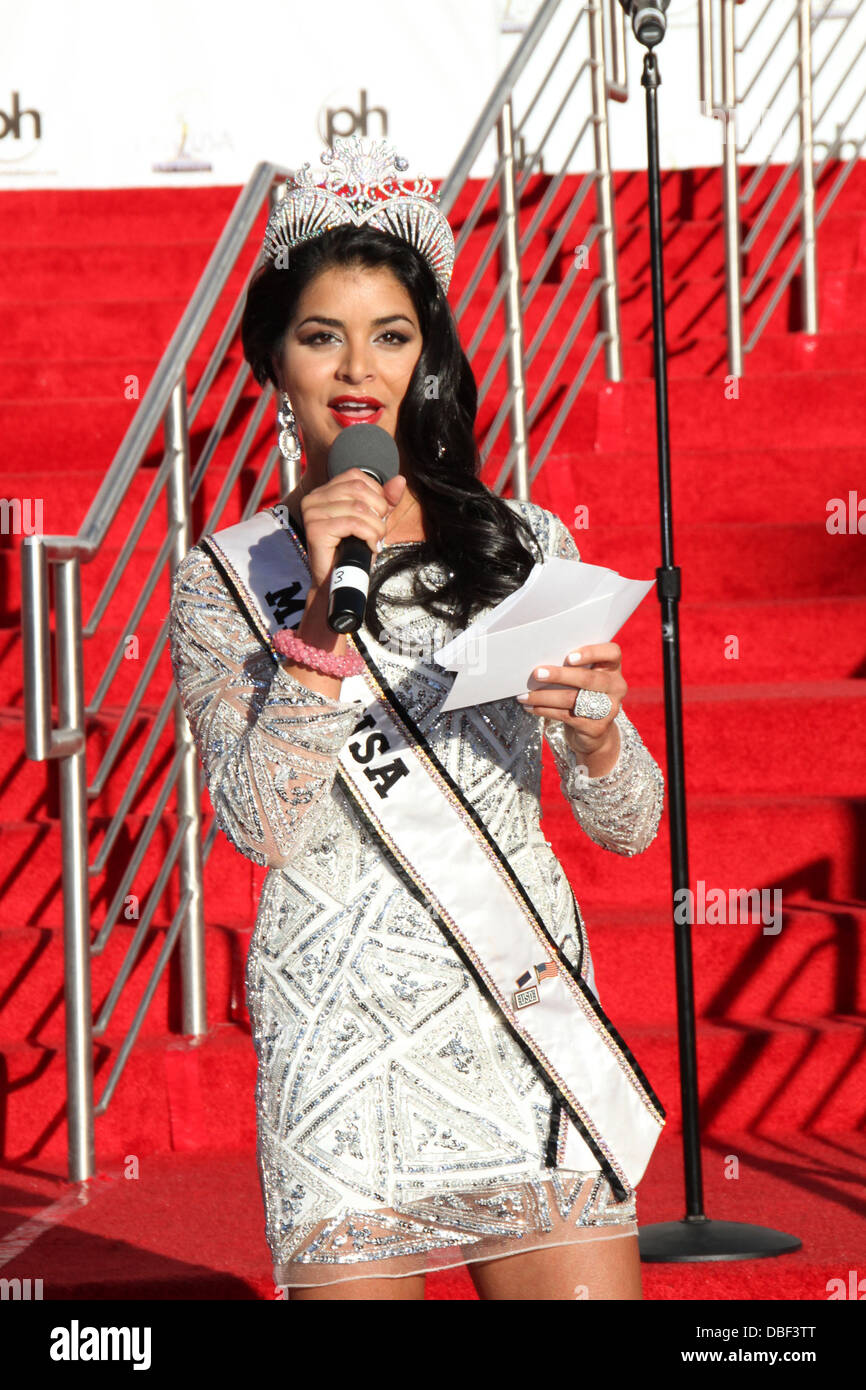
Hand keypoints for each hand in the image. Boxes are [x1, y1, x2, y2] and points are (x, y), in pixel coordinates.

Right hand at [300, 468, 407, 591]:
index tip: (379, 515)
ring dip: (375, 527)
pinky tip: (369, 546)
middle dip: (378, 511)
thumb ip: (385, 500)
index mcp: (324, 491)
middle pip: (358, 490)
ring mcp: (312, 513)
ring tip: (375, 541)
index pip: (356, 476)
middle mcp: (314, 498)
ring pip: (358, 508)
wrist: (336, 581)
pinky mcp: (315, 529)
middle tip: (379, 531)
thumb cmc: (352, 551)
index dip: (376, 494)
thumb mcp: (373, 520)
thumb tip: (400, 480)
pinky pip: (353, 524)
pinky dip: (368, 535)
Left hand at [515, 642, 625, 758]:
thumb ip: (571, 667)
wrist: (594, 732)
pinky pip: (566, 715)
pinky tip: (531, 707)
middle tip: (537, 674)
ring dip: (544, 696)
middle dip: (559, 675)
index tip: (569, 657)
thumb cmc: (582, 694)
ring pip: (573, 699)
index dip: (592, 653)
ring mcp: (609, 709)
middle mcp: (616, 686)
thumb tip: (536, 661)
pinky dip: (544, 710)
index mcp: (612, 668)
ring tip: (525, 695)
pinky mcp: (596, 727)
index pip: (612, 653)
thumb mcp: (583, 678)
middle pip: (588, 678)